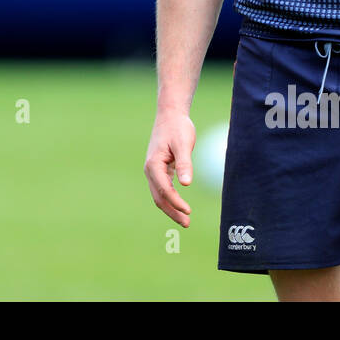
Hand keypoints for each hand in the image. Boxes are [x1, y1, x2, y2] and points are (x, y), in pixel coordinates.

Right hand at [145, 110, 195, 226]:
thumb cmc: (177, 128)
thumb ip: (185, 163)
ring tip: (185, 220)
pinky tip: (180, 205)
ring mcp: (153, 171)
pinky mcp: (160, 170)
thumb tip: (186, 184)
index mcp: (153, 165)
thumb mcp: (183, 144)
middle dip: (172, 211)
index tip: (188, 211)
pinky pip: (163, 189)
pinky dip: (171, 199)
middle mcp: (150, 170)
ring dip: (171, 208)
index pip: (164, 190)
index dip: (176, 202)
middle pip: (159, 197)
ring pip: (160, 195)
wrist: (170, 115)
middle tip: (187, 223)